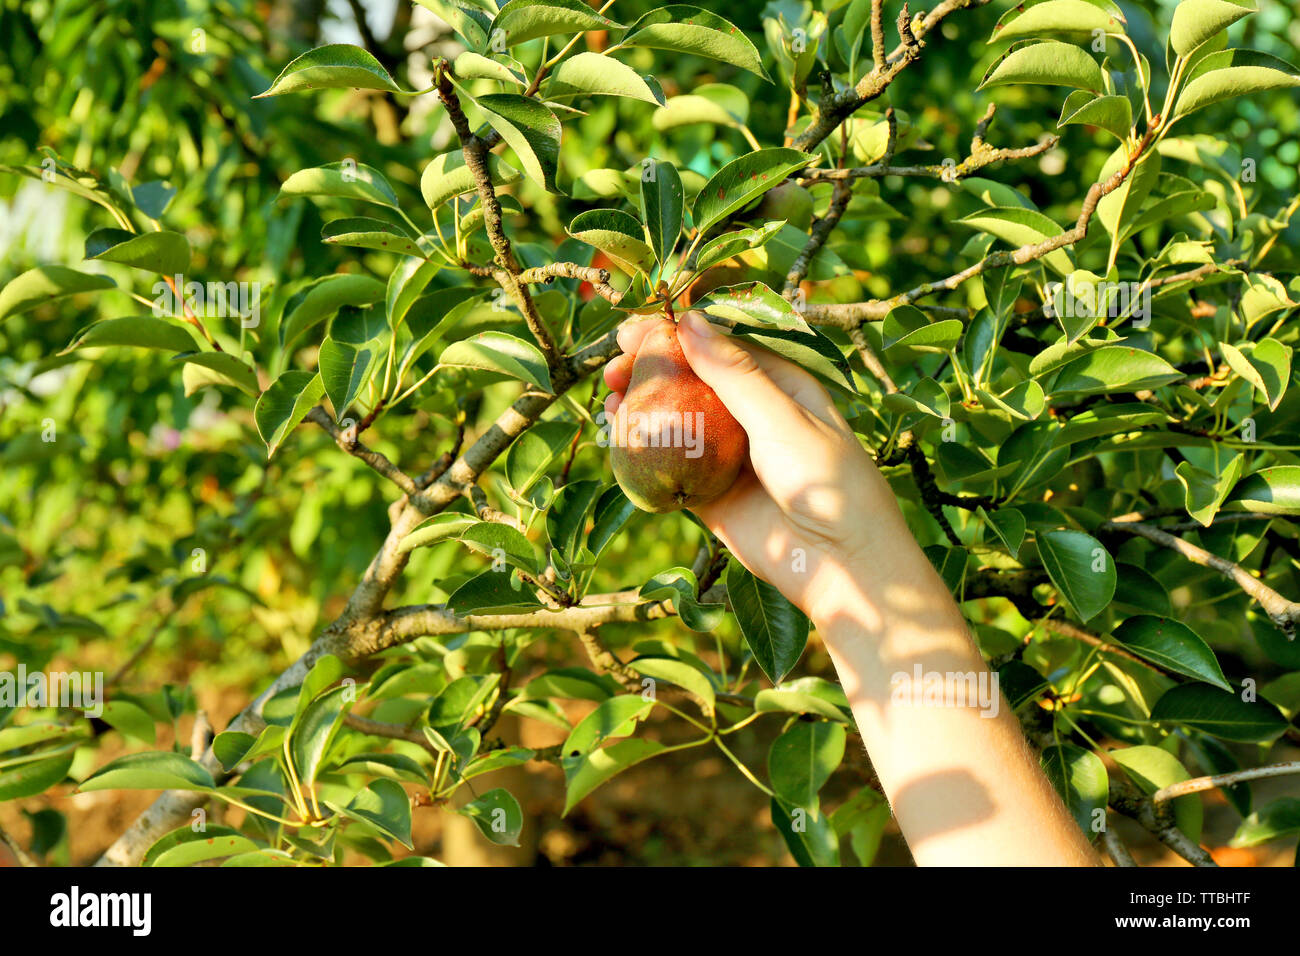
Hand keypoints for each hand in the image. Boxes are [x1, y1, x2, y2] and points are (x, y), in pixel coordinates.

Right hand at [602, 311, 901, 619]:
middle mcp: (753, 418)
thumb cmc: (830, 483)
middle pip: (693, 382)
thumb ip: (734, 374)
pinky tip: (618, 432)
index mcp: (782, 388)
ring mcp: (730, 457)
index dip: (679, 335)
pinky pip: (671, 466)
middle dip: (653, 369)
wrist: (841, 565)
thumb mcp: (782, 417)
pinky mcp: (712, 496)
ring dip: (643, 406)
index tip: (638, 329)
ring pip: (677, 422)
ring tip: (611, 393)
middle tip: (616, 362)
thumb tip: (689, 322)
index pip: (723, 349)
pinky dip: (643, 449)